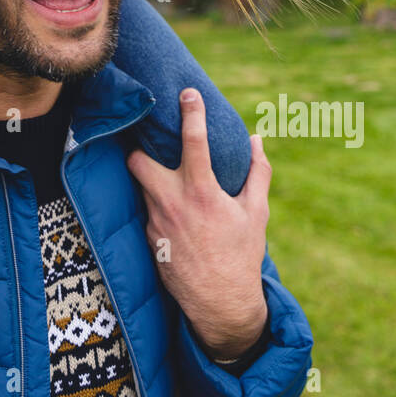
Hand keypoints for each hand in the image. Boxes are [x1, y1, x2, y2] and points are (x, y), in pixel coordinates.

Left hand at [126, 89, 269, 358]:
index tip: (188, 92)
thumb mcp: (256, 213)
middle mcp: (172, 204)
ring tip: (159, 164)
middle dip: (140, 145)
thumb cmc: (241, 255)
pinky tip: (168, 203)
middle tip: (150, 135)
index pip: (193, 142)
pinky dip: (155, 201)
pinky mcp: (148, 238)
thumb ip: (257, 173)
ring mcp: (155, 221)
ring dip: (148, 173)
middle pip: (137, 160)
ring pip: (140, 184)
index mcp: (201, 193)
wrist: (219, 304)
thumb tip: (257, 140)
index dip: (191, 113)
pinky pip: (146, 209)